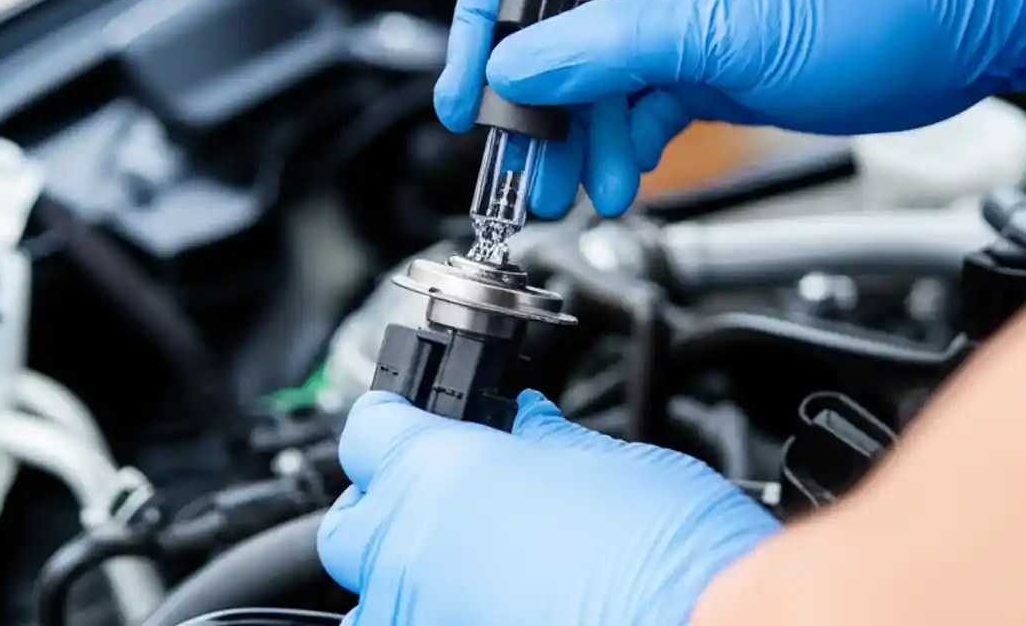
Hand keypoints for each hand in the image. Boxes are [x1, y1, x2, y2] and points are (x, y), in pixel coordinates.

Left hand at [317, 390, 779, 624]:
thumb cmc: (669, 549)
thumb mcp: (604, 461)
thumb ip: (541, 442)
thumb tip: (527, 428)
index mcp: (438, 475)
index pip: (370, 429)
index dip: (394, 420)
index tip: (411, 423)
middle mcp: (410, 553)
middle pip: (355, 521)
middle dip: (388, 506)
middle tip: (448, 501)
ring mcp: (420, 619)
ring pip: (374, 598)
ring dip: (409, 578)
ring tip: (476, 571)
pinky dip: (439, 615)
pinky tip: (496, 606)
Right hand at [435, 0, 1025, 217]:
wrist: (951, 35)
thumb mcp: (710, 22)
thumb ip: (598, 50)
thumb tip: (509, 73)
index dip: (477, 30)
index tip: (465, 99)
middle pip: (544, 34)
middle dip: (530, 109)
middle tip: (521, 169)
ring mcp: (665, 18)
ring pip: (585, 84)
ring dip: (574, 144)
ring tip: (572, 192)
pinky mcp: (692, 64)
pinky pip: (629, 110)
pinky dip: (620, 149)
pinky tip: (621, 179)